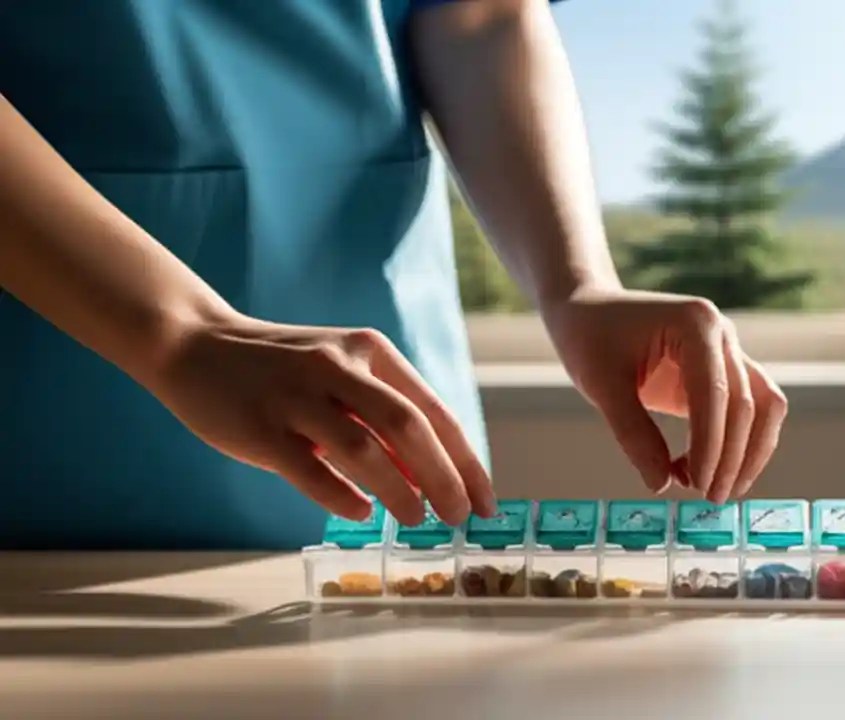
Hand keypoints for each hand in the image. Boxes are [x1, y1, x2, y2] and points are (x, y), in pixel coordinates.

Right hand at [148, 312, 495, 526]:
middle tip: (459, 517)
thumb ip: (383, 418)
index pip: (433, 412)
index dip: (465, 460)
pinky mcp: (261, 426)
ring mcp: (297, 395)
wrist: (194, 344)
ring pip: (363, 449)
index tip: (485, 500)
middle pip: (407, 428)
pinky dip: (342, 496)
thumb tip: (431, 479)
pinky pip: (310, 470)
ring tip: (417, 519)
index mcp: (369, 351)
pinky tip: (362, 513)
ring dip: (398, 490)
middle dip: (443, 478)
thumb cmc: (284, 371)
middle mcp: (338, 367)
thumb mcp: (343, 375)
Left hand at [543, 288, 787, 502]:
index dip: (712, 443)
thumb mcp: (601, 385)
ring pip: (763, 405)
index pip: (716, 392)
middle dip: (732, 456)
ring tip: (719, 490)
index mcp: (695, 323)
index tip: (699, 485)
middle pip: (747, 403)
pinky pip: (749, 409)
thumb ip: (633, 433)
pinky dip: (738, 443)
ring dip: (749, 452)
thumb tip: (661, 485)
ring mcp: (727, 351)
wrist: (588, 311)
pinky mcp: (722, 371)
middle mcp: (722, 333)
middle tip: (710, 498)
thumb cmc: (589, 339)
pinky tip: (706, 470)